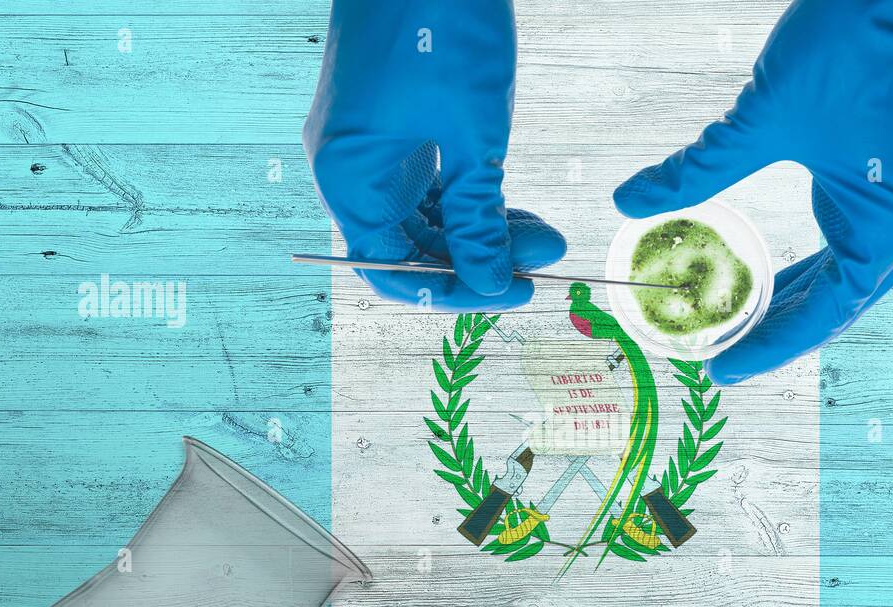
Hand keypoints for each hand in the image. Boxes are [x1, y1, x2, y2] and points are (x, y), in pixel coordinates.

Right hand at [303, 0, 564, 309]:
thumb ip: (478, 218)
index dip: (453, 293)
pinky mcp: (389, 124)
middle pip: (411, 247)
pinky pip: (425, 182)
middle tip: (544, 260)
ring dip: (480, 230)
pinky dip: (468, 197)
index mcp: (350, 179)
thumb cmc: (439, 25)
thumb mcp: (472, 137)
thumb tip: (490, 283)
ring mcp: (367, 145)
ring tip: (543, 232)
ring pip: (424, 217)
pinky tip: (512, 205)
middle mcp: (348, 168)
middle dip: (479, 258)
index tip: (512, 292)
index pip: (394, 271)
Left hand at [614, 0, 892, 383]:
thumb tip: (627, 200)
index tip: (722, 370)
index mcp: (887, 227)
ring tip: (742, 327)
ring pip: (848, 278)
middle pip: (839, 305)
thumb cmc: (842, 47)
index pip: (824, 313)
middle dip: (780, 331)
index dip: (770, 347)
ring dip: (797, 301)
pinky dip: (816, 266)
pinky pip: (855, 244)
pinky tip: (776, 280)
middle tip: (722, 357)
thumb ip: (695, 170)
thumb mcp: (758, 120)